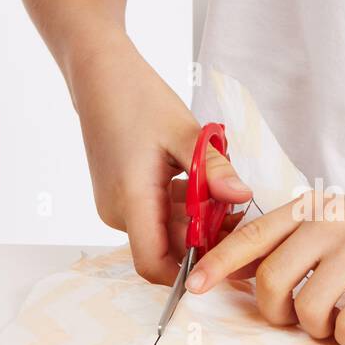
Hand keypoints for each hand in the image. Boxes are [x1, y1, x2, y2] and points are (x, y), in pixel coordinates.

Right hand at [70, 42, 249, 283]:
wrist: (100, 74)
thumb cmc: (137, 98)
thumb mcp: (185, 133)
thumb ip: (214, 169)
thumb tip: (244, 197)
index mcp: (131, 201)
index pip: (154, 264)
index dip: (190, 270)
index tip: (226, 256)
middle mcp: (118, 211)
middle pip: (167, 247)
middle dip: (205, 237)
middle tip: (239, 214)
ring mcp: (118, 204)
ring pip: (165, 229)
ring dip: (197, 219)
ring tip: (225, 193)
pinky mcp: (122, 195)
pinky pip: (157, 213)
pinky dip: (183, 206)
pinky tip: (203, 182)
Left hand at [184, 195, 344, 344]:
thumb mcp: (335, 222)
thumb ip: (292, 241)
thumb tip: (237, 273)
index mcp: (312, 208)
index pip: (252, 235)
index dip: (218, 263)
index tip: (195, 288)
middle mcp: (332, 222)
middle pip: (272, 279)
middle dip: (275, 311)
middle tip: (294, 317)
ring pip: (308, 308)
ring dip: (314, 328)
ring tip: (332, 322)